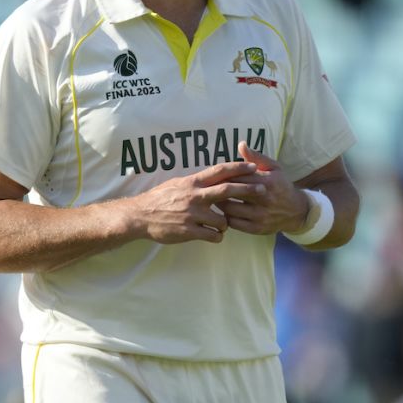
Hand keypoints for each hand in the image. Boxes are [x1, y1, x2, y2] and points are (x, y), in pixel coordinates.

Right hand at [125, 160, 264, 243]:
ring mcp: (193, 215)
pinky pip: (214, 235)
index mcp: (191, 183)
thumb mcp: (176, 184)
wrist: (139, 216)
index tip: (254, 166)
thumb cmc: (158, 199)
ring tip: (220, 225)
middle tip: (263, 190)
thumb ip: (195, 183)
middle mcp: (194, 197)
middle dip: (248, 189)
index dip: (238, 168)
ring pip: (223, 219)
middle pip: (227, 190)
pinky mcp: (190, 231)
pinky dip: (217, 236)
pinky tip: (213, 235)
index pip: (219, 171)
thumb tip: (210, 177)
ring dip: (226, 223)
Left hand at [218, 142, 309, 235]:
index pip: (238, 176)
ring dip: (219, 203)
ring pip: (229, 209)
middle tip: (210, 186)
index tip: (215, 175)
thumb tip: (241, 145)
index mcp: (267, 182)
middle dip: (218, 188)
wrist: (296, 211)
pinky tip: (225, 210)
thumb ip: (256, 157)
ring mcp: (260, 216)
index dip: (224, 175)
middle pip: (231, 192)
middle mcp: (264, 199)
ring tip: (215, 197)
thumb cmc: (280, 185)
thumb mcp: (273, 168)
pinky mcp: (257, 229)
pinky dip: (226, 216)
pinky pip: (233, 223)